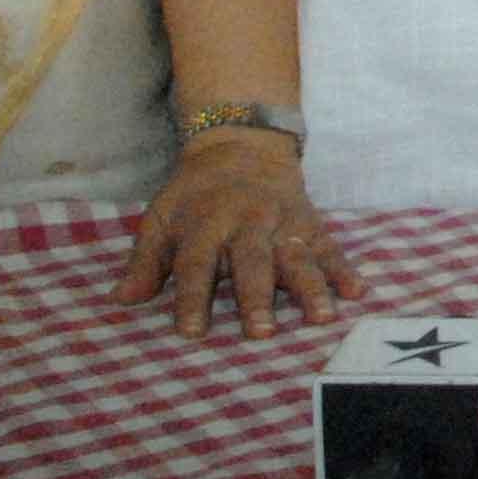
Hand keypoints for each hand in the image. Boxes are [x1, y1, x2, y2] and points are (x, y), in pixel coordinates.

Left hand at [111, 130, 363, 338]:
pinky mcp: (309, 221)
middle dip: (257, 297)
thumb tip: (120, 301)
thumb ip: (144, 262)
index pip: (196, 265)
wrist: (241, 144)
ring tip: (321, 318)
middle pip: (252, 262)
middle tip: (262, 332)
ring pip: (297, 256)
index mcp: (205, 224)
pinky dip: (344, 269)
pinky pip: (329, 246)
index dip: (192, 299)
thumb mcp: (160, 218)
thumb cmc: (194, 194)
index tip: (193, 334)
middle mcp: (246, 223)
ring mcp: (283, 222)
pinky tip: (357, 292)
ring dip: (310, 287)